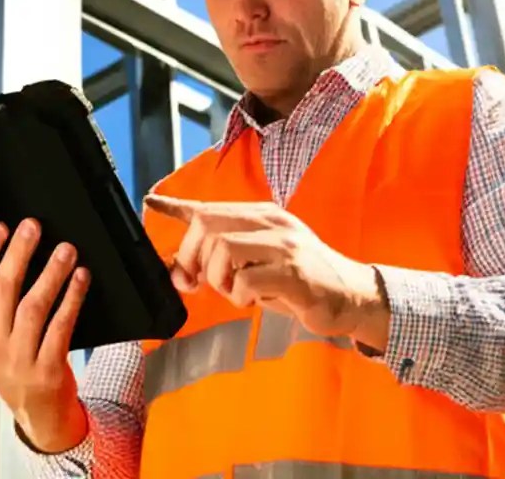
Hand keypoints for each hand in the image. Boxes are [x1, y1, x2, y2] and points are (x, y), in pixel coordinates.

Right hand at [0, 218, 89, 452]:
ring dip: (51, 273)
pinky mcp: (47, 369)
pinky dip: (72, 298)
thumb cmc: (13, 366)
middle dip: (17, 253)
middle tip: (32, 226)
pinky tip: (81, 277)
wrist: (39, 414)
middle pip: (1, 289)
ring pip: (33, 306)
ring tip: (65, 249)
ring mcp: (18, 359)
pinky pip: (61, 326)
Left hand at [144, 194, 389, 349]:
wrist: (352, 295)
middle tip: (195, 283)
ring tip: (236, 292)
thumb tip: (180, 265)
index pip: (211, 206)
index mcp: (263, 215)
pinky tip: (256, 301)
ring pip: (222, 249)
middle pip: (208, 225)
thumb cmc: (301, 281)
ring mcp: (284, 245)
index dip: (177, 206)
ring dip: (218, 278)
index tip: (151, 203)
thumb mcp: (262, 258)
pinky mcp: (292, 272)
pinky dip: (241, 296)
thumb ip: (227, 254)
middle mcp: (272, 222)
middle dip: (190, 258)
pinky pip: (245, 280)